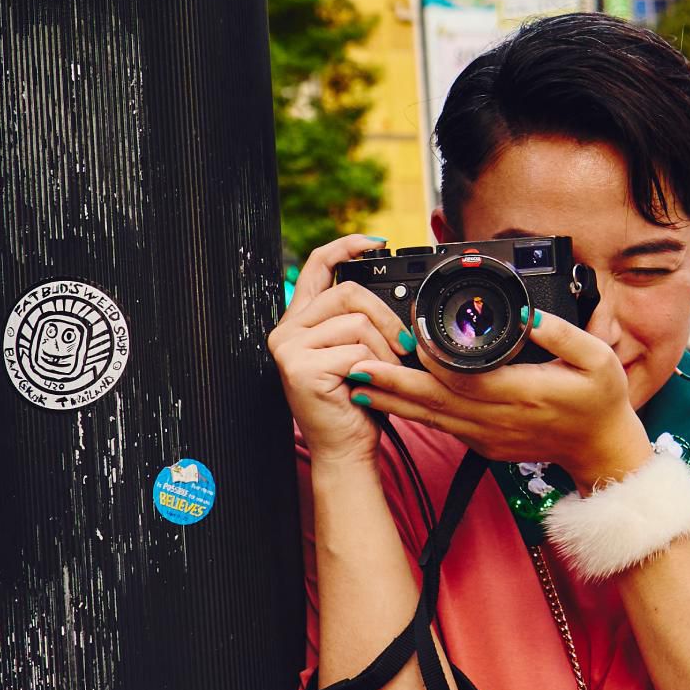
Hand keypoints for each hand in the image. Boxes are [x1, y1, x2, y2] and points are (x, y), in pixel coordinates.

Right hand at [271, 236, 405, 468]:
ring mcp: (289, 348)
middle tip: (402, 344)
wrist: (345, 447)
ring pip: (356, 322)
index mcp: (300, 320)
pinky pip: (356, 350)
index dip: (347, 246)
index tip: (377, 242)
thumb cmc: (356, 400)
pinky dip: (375, 367)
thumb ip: (359, 319)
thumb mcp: (357, 350)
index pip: (318, 265)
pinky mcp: (300, 367)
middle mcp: (287, 330)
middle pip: (349, 293)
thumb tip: (392, 291)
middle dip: (386, 317)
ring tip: (383, 371)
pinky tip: (368, 383)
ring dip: (383, 348)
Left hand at [339, 309, 646, 488]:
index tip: (404, 337)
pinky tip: (390, 399)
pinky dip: (412, 412)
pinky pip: (441, 426)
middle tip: (355, 364)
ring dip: (392, 400)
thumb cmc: (600, 401)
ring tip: (357, 383)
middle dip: (391, 382)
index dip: (430, 359)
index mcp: (521, 393)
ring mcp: (487, 435)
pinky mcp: (482, 444)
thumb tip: (531, 314)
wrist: (600, 449)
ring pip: (430, 417)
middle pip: (433, 400)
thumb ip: (564, 335)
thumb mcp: (598, 359)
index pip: (463, 378)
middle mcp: (496, 419)